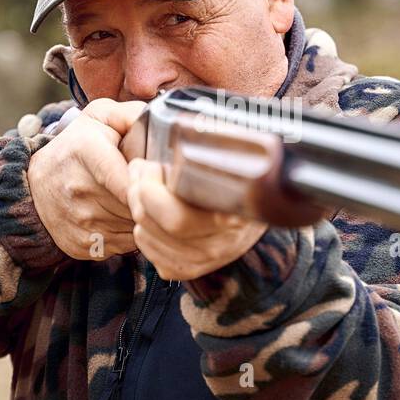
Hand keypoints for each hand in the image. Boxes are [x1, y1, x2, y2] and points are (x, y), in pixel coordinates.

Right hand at [29, 98, 146, 260]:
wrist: (35, 185)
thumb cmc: (76, 148)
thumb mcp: (99, 117)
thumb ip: (131, 114)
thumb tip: (158, 124)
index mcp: (86, 150)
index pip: (130, 179)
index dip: (151, 181)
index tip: (158, 177)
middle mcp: (79, 188)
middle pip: (137, 203)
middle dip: (151, 196)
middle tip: (152, 186)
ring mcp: (80, 221)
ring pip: (135, 226)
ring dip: (143, 215)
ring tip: (135, 199)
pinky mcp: (82, 246)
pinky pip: (126, 244)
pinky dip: (131, 232)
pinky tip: (122, 216)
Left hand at [126, 158, 268, 280]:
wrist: (261, 207)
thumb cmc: (241, 173)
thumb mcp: (234, 155)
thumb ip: (215, 145)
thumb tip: (188, 130)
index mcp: (233, 218)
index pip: (178, 218)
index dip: (153, 188)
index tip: (153, 164)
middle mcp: (219, 246)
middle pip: (156, 224)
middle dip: (139, 191)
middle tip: (142, 168)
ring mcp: (202, 262)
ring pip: (145, 236)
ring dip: (138, 207)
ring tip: (148, 186)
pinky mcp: (184, 270)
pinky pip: (146, 249)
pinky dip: (143, 228)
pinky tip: (156, 211)